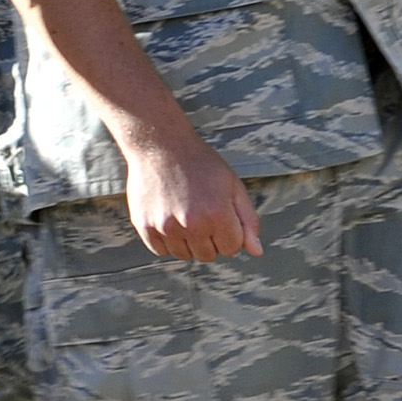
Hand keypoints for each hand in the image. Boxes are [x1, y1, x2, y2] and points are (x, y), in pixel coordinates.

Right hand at [119, 123, 262, 261]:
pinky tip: (169, 218)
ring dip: (188, 242)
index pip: (231, 249)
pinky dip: (167, 240)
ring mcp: (166, 227)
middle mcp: (192, 224)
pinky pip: (161, 251)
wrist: (161, 145)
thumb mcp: (233, 186)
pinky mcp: (145, 226)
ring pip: (184, 255)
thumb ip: (248, 220)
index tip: (221, 216)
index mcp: (217, 214)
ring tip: (184, 215)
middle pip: (208, 255)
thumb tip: (257, 252)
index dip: (230, 233)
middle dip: (209, 239)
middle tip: (202, 213)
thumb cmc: (200, 164)